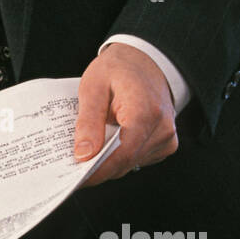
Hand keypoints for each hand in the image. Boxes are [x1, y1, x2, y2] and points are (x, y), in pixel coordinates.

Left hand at [73, 43, 178, 186]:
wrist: (146, 60)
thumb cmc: (119, 68)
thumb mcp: (94, 87)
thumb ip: (88, 121)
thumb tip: (83, 154)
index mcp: (145, 112)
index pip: (121, 154)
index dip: (97, 171)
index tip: (75, 179)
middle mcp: (162, 128)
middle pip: (125, 162)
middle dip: (98, 167)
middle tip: (72, 165)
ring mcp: (167, 137)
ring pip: (130, 164)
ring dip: (108, 162)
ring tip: (88, 148)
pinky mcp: (166, 143)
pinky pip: (138, 159)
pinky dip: (120, 156)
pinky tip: (107, 143)